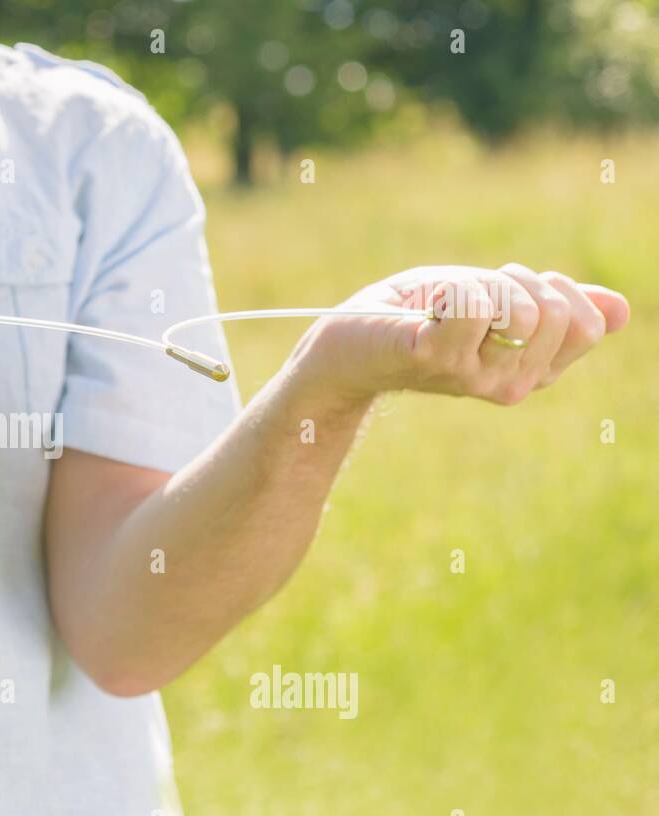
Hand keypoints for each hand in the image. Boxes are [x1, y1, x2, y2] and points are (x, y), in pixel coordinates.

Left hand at [296, 264, 629, 404]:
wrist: (344, 346)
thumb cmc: (414, 316)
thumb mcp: (494, 301)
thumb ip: (552, 306)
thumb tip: (620, 311)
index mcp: (532, 372)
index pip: (588, 324)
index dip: (551, 290)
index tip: (504, 290)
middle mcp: (511, 385)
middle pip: (558, 312)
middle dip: (515, 281)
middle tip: (466, 295)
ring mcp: (475, 378)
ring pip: (521, 308)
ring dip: (481, 284)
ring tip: (441, 305)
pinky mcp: (436, 360)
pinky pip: (476, 305)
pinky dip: (453, 288)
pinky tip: (425, 312)